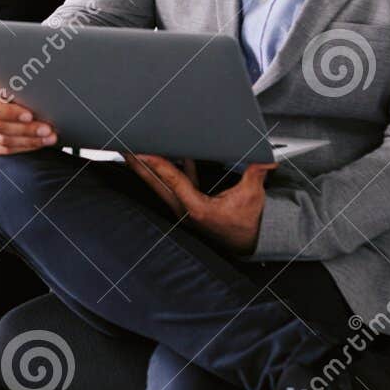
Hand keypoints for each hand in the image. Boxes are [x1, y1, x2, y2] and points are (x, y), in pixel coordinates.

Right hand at [0, 79, 57, 155]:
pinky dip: (24, 147)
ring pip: (3, 139)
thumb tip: (42, 97)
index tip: (30, 115)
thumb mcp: (10, 84)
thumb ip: (18, 89)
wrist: (0, 102)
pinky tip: (38, 143)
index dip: (10, 111)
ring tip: (47, 137)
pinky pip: (4, 150)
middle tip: (46, 129)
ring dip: (29, 140)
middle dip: (26, 129)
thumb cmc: (10, 90)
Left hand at [123, 153, 273, 254]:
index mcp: (198, 208)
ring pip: (162, 184)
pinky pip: (176, 184)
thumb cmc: (249, 223)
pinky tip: (174, 155)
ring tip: (136, 150)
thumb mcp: (253, 196)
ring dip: (150, 167)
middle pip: (156, 183)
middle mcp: (186, 210)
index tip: (142, 152)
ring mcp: (185, 209)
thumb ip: (255, 174)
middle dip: (139, 165)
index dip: (157, 165)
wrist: (251, 242)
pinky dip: (172, 169)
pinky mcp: (190, 205)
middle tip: (124, 147)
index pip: (172, 181)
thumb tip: (265, 160)